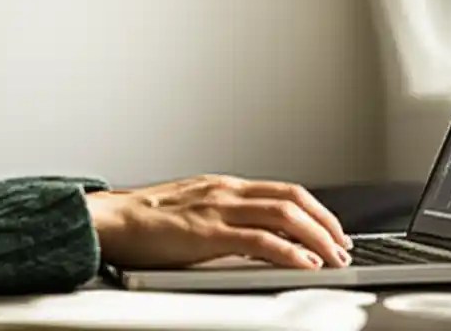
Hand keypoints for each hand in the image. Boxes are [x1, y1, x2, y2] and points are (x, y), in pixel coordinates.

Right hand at [85, 174, 352, 270]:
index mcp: (223, 186)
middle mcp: (226, 192)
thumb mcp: (191, 210)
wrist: (108, 220)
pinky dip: (289, 252)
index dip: (315, 209)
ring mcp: (217, 210)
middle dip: (325, 222)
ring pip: (284, 215)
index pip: (283, 190)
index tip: (331, 228)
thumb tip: (253, 239)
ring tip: (332, 257)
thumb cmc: (140, 221)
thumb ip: (222, 219)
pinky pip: (259, 241)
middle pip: (292, 198)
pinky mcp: (207, 233)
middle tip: (342, 246)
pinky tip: (304, 264)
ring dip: (316, 237)